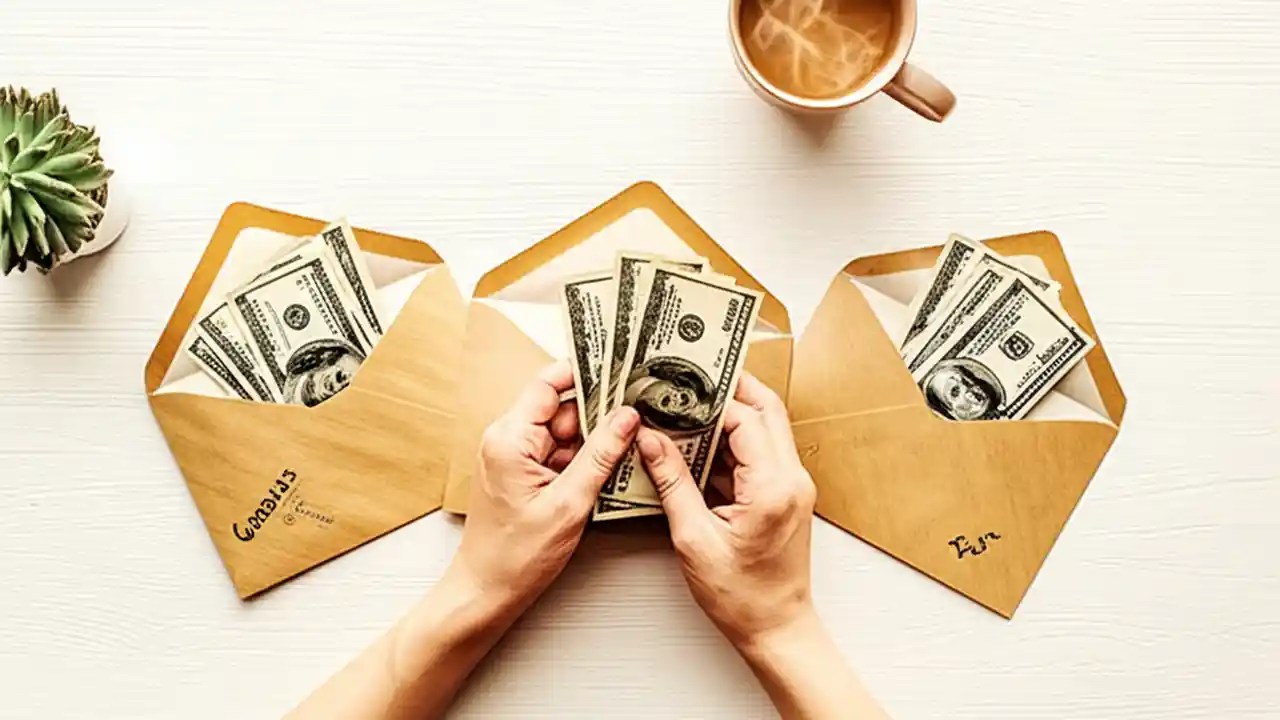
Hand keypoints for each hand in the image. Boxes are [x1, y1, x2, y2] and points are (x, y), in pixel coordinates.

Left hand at [453, 360, 640, 614]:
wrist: (487, 592)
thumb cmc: (513, 557)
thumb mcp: (569, 503)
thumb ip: (601, 455)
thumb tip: (626, 419)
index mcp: (509, 438)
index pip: (548, 385)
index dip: (584, 373)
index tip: (617, 369)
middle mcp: (506, 440)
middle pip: (561, 409)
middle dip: (599, 414)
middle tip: (636, 417)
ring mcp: (514, 458)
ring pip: (564, 434)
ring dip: (594, 442)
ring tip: (628, 449)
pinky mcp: (522, 474)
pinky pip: (559, 455)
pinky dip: (583, 461)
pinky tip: (608, 471)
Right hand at [635, 373, 816, 649]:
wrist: (776, 629)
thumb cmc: (743, 597)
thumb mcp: (694, 538)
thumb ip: (672, 483)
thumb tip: (651, 442)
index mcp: (774, 487)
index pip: (744, 419)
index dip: (709, 400)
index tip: (678, 390)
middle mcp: (792, 480)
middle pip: (766, 410)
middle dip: (729, 389)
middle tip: (692, 376)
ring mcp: (793, 486)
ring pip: (765, 428)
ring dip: (729, 417)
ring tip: (688, 410)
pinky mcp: (785, 495)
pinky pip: (760, 454)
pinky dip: (731, 444)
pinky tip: (699, 448)